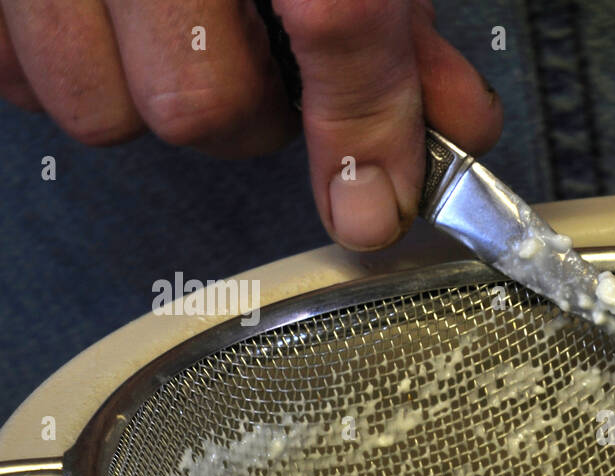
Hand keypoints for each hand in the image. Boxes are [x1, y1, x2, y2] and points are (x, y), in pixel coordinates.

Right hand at [0, 0, 501, 249]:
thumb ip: (394, 21)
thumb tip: (454, 121)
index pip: (335, 18)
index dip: (364, 127)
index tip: (374, 200)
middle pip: (200, 104)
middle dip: (250, 116)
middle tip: (266, 73)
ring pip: (100, 109)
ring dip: (152, 99)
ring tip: (177, 34)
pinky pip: (14, 76)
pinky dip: (66, 68)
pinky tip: (103, 23)